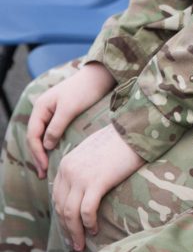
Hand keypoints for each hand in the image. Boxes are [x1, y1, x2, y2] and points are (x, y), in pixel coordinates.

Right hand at [27, 61, 115, 177]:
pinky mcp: (63, 115)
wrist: (100, 76)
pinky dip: (53, 145)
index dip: (37, 152)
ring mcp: (52, 113)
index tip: (44, 167)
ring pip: (44, 137)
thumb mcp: (69, 109)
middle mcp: (44, 110)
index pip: (33, 135)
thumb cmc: (85, 89)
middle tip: (44, 175)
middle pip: (36, 137)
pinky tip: (57, 155)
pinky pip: (53, 133)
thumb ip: (56, 127)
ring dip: (44, 152)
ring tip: (48, 169)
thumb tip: (47, 146)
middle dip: (38, 156)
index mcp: (41, 107)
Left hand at [52, 124, 142, 251]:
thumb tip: (84, 187)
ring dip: (75, 232)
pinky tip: (94, 230)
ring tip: (81, 244)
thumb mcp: (91, 152)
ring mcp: (81, 176)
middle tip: (74, 243)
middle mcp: (68, 170)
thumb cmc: (118, 141)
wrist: (133, 131)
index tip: (69, 229)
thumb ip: (82, 167)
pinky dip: (88, 224)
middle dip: (67, 228)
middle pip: (61, 207)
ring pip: (70, 213)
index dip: (62, 216)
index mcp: (66, 164)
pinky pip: (86, 210)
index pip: (57, 196)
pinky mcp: (97, 182)